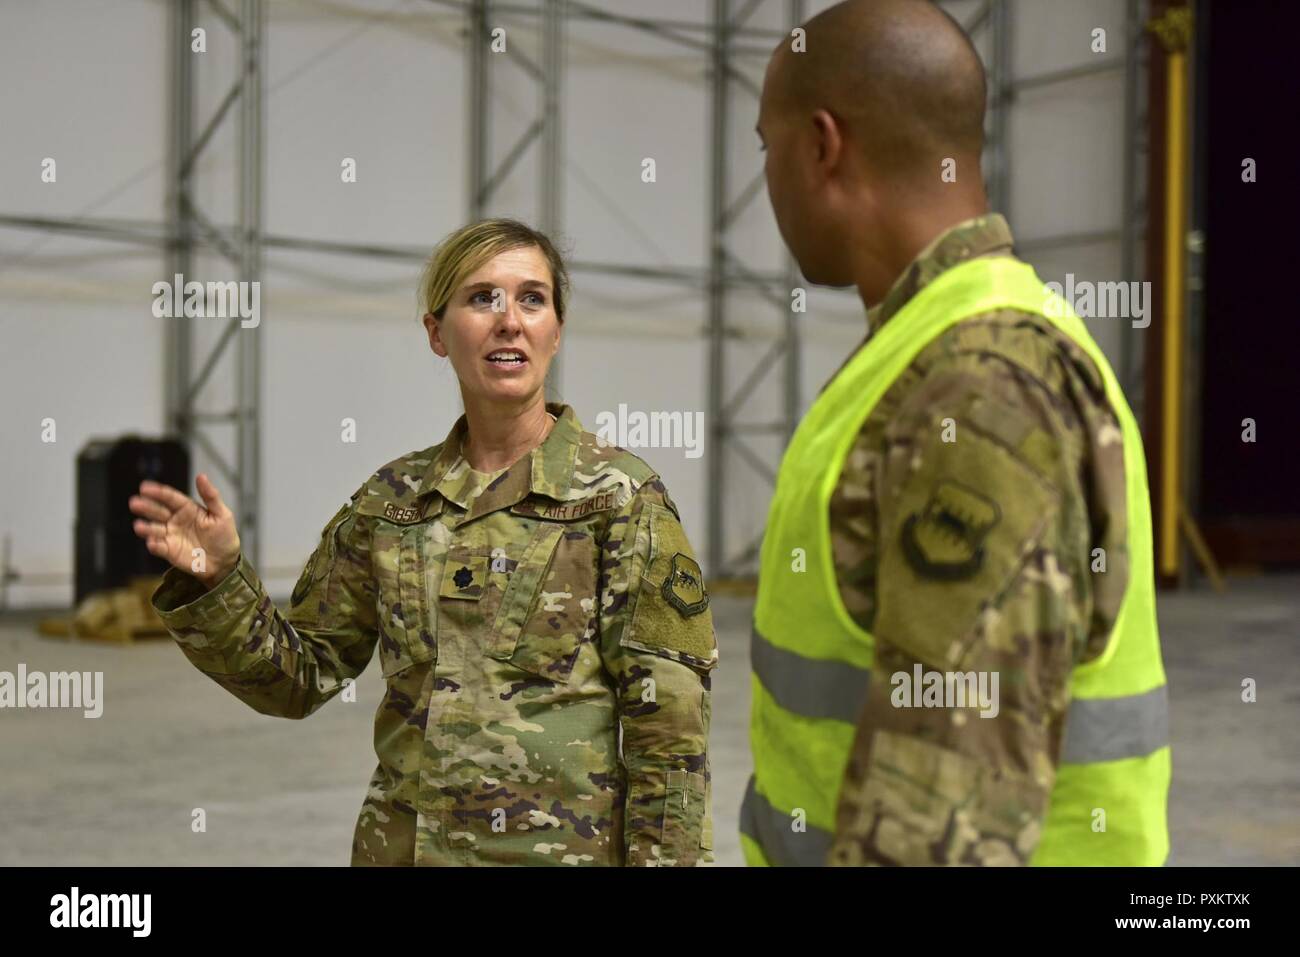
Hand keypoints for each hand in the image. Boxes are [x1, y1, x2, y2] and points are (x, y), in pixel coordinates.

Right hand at [129, 473, 241, 588]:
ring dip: (146, 527)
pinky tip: (152, 542)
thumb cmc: (224, 535)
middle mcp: (175, 520)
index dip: (158, 492)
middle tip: (134, 502)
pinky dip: (154, 545)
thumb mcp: (222, 513)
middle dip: (146, 507)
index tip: (144, 487)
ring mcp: (171, 536)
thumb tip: (201, 476)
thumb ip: (211, 496)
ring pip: (154, 529)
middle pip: (158, 511)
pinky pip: (159, 547)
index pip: (170, 498)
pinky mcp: (169, 551)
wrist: (225, 561)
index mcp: (187, 508)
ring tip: (138, 526)